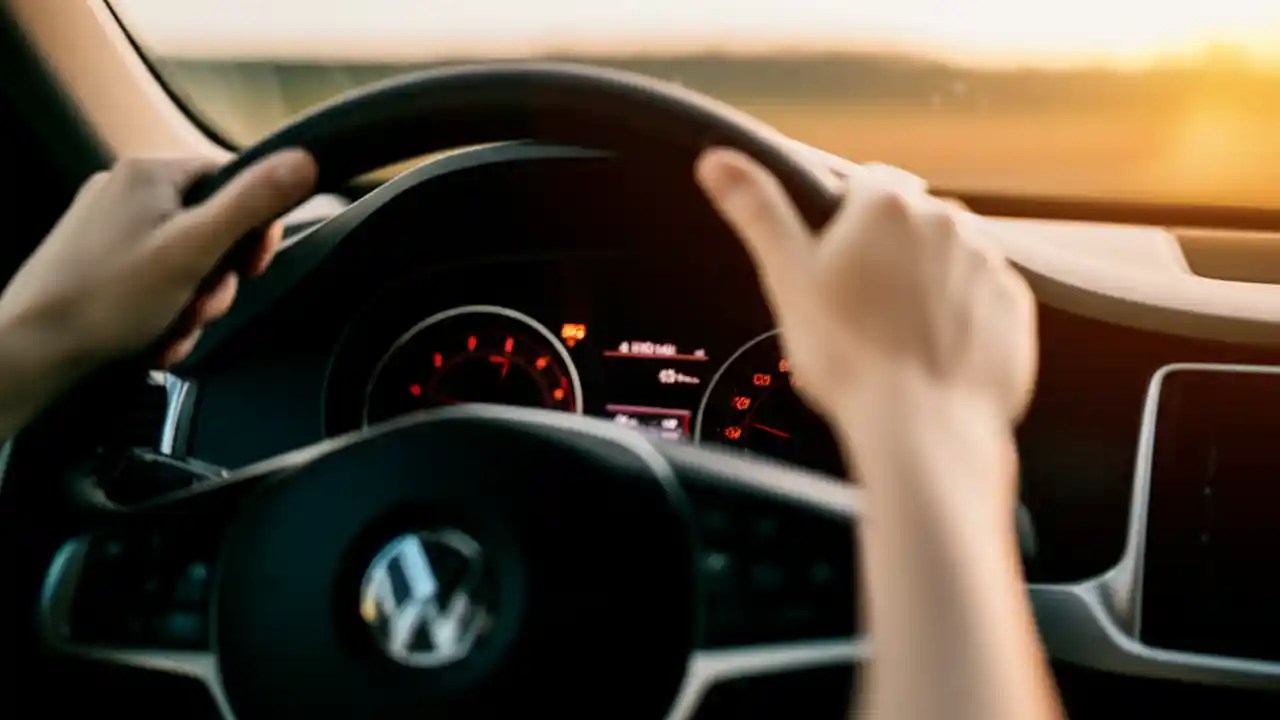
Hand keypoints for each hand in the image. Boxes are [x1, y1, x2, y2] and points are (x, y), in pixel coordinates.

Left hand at [0, 149, 316, 370]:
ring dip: (192, 305)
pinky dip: (164, 313)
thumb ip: (252, 204)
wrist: (31, 351)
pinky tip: (154, 337)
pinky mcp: (96, 263)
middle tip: (201, 307)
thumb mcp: (196, 249)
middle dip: (217, 280)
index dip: (253, 229)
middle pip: (211, 229)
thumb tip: (304, 159)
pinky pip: (155, 282)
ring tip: (171, 329)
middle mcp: (125, 192)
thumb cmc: (107, 300)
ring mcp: (107, 228)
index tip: (251, 267)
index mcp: (149, 174)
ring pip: (185, 263)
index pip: (233, 182)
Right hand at [695, 148, 1036, 437]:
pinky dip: (960, 315)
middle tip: (856, 307)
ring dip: (924, 281)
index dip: (843, 218)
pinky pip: (981, 297)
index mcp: (887, 205)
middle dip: (887, 251)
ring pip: (946, 258)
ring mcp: (988, 262)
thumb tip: (717, 160)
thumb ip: (758, 212)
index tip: (833, 259)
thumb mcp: (787, 280)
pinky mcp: (1014, 306)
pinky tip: (932, 351)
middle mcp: (947, 219)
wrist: (921, 428)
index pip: (863, 182)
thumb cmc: (848, 357)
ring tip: (895, 336)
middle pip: (908, 221)